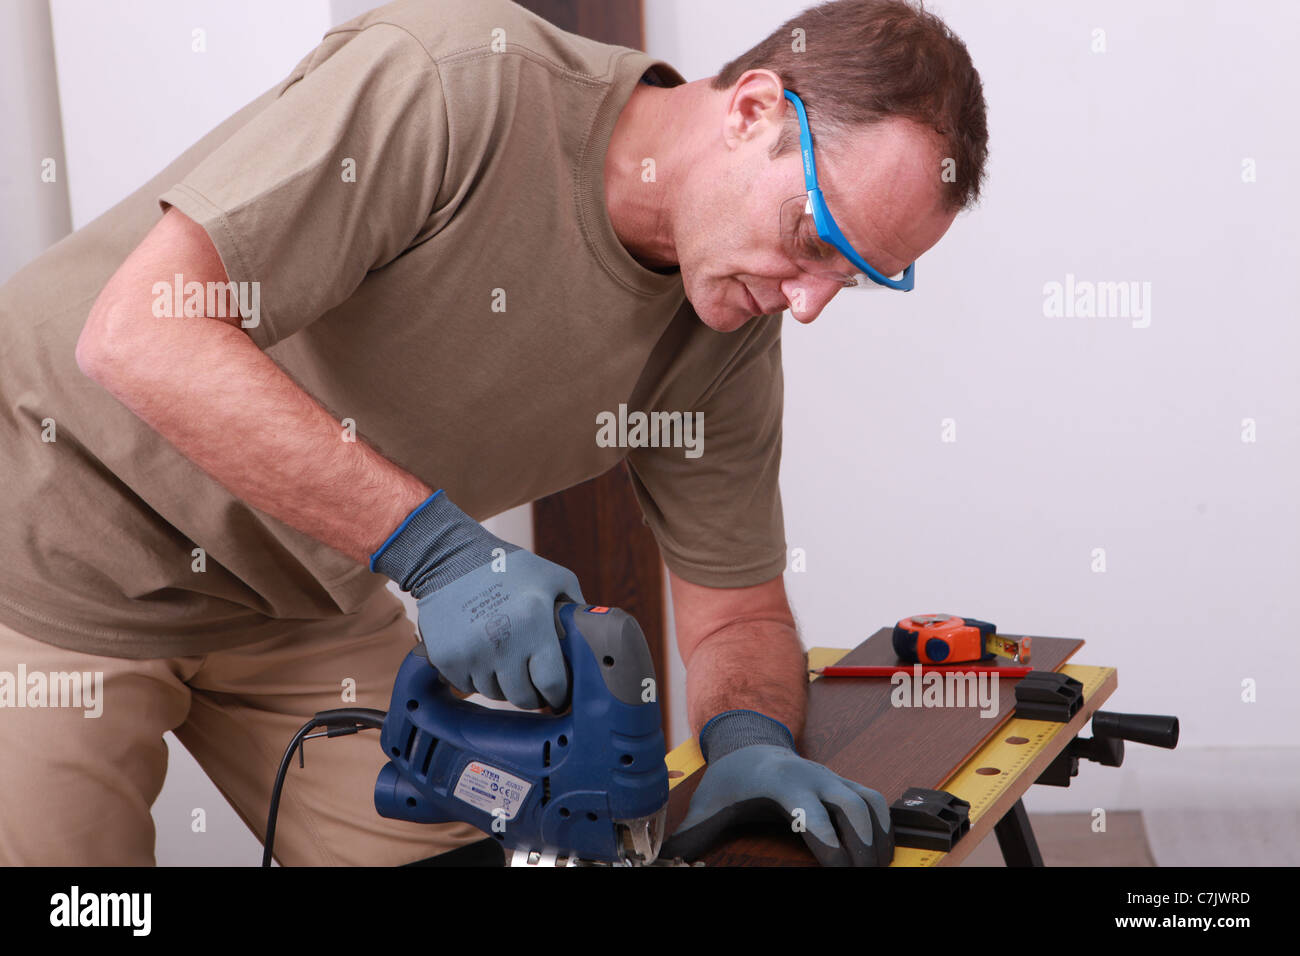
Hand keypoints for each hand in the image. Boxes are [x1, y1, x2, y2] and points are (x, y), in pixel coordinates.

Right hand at [371, 490, 583, 708]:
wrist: (447, 559)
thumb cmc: (505, 567)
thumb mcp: (551, 576)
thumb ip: (575, 605)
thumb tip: (592, 635)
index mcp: (533, 623)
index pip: (552, 684)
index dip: (558, 694)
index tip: (558, 695)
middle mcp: (502, 643)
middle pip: (523, 697)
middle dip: (533, 694)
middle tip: (533, 683)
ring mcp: (471, 654)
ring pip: (494, 693)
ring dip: (504, 685)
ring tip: (506, 664)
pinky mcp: (447, 659)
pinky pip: (468, 686)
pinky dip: (477, 678)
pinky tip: (481, 656)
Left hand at [661, 710, 891, 866]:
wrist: (748, 741)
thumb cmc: (730, 778)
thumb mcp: (709, 805)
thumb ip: (691, 835)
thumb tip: (665, 859)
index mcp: (781, 783)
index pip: (812, 814)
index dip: (828, 844)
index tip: (839, 869)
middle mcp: (812, 776)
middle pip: (850, 807)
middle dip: (863, 844)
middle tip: (864, 874)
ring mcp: (831, 777)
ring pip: (868, 801)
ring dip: (879, 835)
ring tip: (878, 866)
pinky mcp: (843, 782)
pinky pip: (873, 800)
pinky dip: (884, 825)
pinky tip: (881, 851)